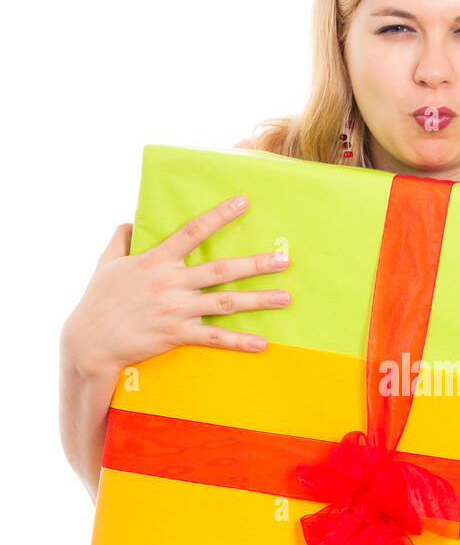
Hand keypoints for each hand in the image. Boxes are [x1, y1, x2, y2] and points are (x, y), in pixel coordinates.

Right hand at [62, 194, 291, 377]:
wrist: (88, 342)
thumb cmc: (97, 302)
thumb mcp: (105, 263)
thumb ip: (119, 239)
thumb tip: (129, 221)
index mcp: (156, 260)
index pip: (193, 231)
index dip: (220, 215)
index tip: (244, 201)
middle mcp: (170, 282)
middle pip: (221, 269)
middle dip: (256, 263)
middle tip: (285, 258)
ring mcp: (175, 309)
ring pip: (226, 302)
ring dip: (259, 300)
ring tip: (286, 297)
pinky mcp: (176, 334)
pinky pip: (214, 338)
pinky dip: (239, 342)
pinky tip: (263, 343)